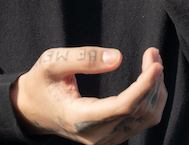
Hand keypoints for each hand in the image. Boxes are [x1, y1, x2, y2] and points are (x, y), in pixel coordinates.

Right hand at [11, 47, 167, 144]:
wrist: (32, 109)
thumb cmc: (41, 82)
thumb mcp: (52, 63)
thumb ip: (83, 58)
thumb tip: (118, 58)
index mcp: (80, 119)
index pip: (124, 107)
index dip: (144, 85)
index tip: (155, 63)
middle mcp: (96, 136)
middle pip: (140, 111)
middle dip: (153, 80)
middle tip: (153, 52)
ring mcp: (105, 140)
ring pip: (146, 118)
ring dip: (156, 89)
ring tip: (153, 61)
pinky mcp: (112, 137)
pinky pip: (142, 121)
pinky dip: (151, 99)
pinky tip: (149, 79)